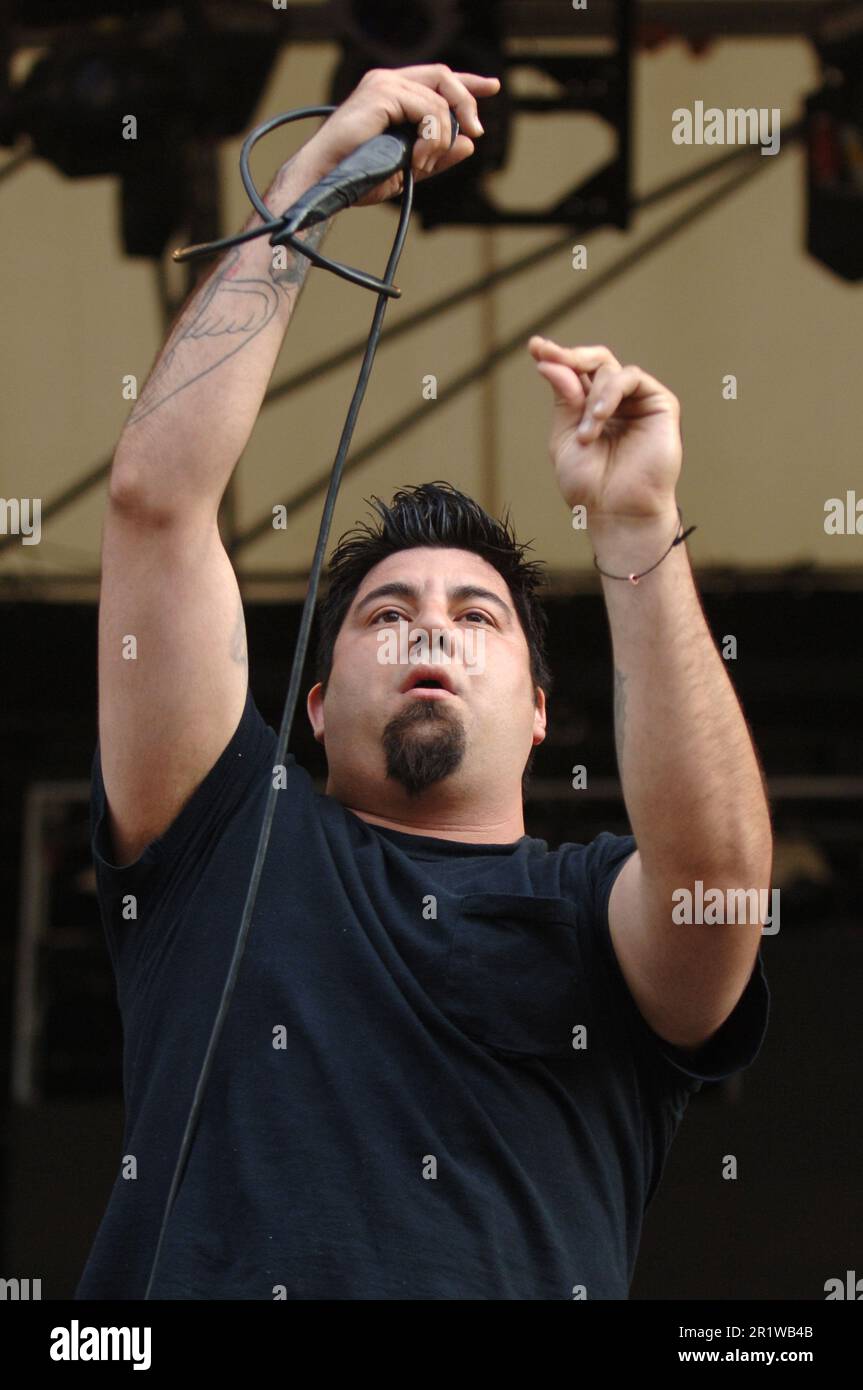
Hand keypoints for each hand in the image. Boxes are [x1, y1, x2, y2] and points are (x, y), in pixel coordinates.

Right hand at [301, 64, 499, 207]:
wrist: (328, 181)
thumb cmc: (358, 177)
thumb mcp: (408, 168)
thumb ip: (437, 155)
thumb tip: (469, 143)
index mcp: (392, 94)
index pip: (437, 78)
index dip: (467, 82)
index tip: (492, 87)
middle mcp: (388, 81)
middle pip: (444, 76)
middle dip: (467, 102)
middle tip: (476, 131)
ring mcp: (384, 84)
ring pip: (439, 99)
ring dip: (442, 135)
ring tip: (425, 162)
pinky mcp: (382, 92)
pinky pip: (428, 109)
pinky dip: (432, 135)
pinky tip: (418, 157)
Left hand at [528, 338, 682, 528]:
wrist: (617, 512)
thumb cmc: (590, 486)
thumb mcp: (564, 438)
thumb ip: (563, 400)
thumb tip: (549, 362)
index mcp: (590, 409)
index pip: (576, 373)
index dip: (557, 357)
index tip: (535, 347)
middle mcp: (616, 402)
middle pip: (595, 361)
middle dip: (570, 357)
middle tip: (549, 356)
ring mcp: (638, 402)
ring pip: (610, 371)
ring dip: (591, 398)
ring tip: (586, 435)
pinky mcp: (660, 404)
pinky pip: (632, 378)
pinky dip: (609, 393)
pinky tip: (599, 418)